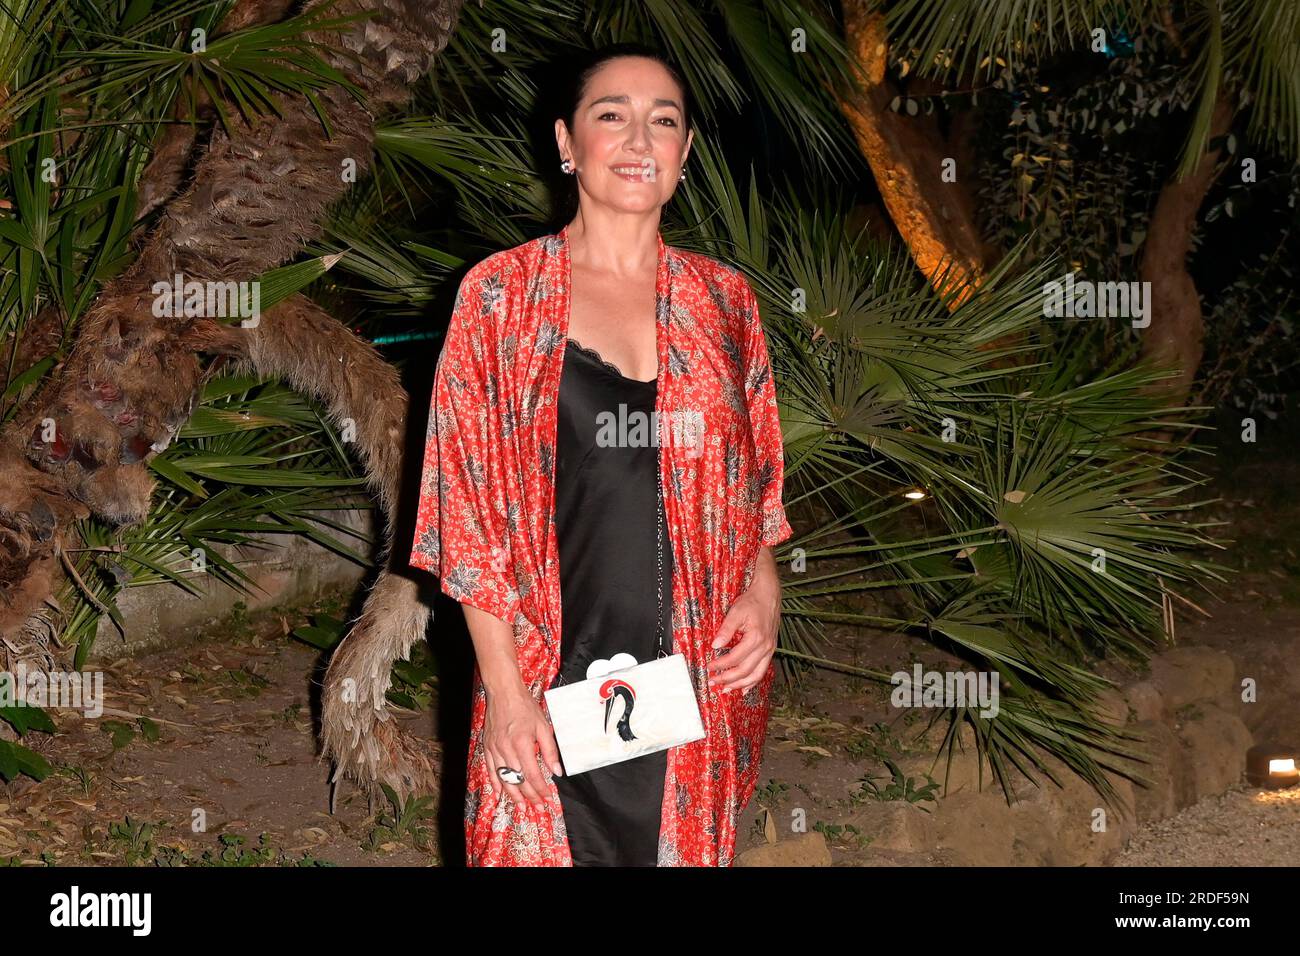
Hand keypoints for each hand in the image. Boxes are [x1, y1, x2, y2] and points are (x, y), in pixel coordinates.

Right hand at [483, 686, 562, 812]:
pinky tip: (500, 793)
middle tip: (538, 807)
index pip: (532, 774)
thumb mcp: (543, 726)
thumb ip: (549, 750)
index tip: (548, 797)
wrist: (503, 693)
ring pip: (504, 778)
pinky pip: (490, 770)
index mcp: (522, 744)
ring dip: (513, 795)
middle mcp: (506, 749)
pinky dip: (495, 783)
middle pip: (518, 780)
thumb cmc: (525, 707)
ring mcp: (494, 749)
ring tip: (521, 807)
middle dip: (529, 796)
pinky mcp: (487, 747)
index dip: (541, 789)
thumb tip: (557, 771)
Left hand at [706, 549, 780, 693]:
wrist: (769, 595)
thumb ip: (726, 629)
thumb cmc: (753, 602)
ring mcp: (769, 650)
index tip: (709, 666)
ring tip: (726, 689)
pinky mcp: (770, 650)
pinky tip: (744, 688)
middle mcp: (765, 647)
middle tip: (714, 681)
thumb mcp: (736, 611)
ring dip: (740, 685)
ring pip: (755, 675)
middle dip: (728, 679)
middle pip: (745, 671)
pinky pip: (762, 671)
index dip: (721, 665)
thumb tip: (716, 645)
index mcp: (756, 638)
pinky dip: (753, 682)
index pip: (735, 658)